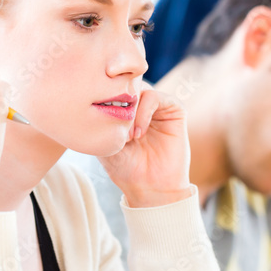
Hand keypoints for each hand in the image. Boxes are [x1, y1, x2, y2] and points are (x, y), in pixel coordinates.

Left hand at [98, 82, 191, 207]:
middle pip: (125, 82)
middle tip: (114, 128)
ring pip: (139, 88)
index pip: (112, 86)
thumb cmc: (126, 168)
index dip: (103, 96)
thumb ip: (101, 119)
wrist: (151, 187)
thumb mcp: (104, 142)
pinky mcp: (174, 110)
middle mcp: (141, 104)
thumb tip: (95, 96)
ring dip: (130, 110)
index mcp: (124, 108)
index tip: (98, 119)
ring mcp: (158, 106)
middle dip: (117, 102)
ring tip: (127, 136)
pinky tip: (139, 133)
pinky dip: (143, 112)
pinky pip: (155, 96)